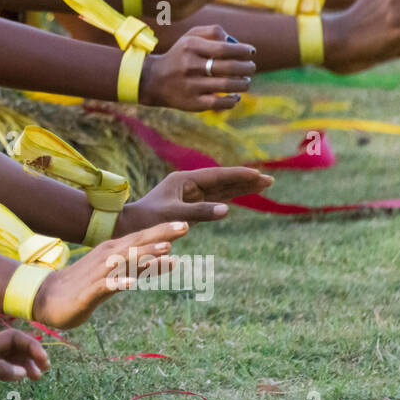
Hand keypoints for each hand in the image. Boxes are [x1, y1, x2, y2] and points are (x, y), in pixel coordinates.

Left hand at [0, 329, 49, 399]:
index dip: (31, 345)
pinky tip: (17, 380)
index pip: (12, 337)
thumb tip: (22, 370)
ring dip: (23, 362)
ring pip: (5, 355)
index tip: (44, 362)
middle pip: (11, 344)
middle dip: (30, 353)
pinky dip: (11, 370)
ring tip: (36, 377)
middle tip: (44, 371)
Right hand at [34, 221, 189, 330]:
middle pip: (137, 244)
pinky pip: (105, 287)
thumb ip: (143, 266)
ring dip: (146, 256)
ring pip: (125, 262)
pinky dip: (119, 283)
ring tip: (167, 250)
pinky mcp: (88, 292)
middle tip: (185, 226)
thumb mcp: (119, 274)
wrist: (47, 298)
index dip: (163, 230)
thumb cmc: (86, 286)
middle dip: (160, 235)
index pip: (141, 238)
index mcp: (113, 252)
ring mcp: (98, 274)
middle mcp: (107, 258)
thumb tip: (173, 259)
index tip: (185, 224)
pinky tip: (132, 283)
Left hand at [115, 166, 272, 235]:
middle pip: (223, 180)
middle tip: (269, 179)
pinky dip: (230, 197)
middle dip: (245, 180)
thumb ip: (199, 212)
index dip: (238, 175)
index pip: (217, 176)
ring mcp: (190, 194)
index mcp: (183, 180)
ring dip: (241, 187)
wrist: (130, 226)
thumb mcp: (173, 216)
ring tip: (263, 184)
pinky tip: (242, 195)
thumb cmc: (147, 219)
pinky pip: (215, 198)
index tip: (257, 173)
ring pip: (221, 189)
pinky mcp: (190, 204)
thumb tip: (227, 210)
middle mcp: (188, 184)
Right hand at [141, 25, 256, 111]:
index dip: (243, 51)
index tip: (251, 52)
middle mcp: (190, 66)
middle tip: (251, 68)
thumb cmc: (179, 56)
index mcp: (190, 47)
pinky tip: (235, 96)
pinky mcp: (192, 103)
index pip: (224, 48)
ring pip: (226, 85)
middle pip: (229, 67)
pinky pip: (218, 103)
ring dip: (243, 84)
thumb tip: (236, 42)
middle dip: (247, 67)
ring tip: (245, 81)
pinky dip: (232, 100)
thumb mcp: (190, 37)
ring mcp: (190, 86)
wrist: (152, 80)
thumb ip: (212, 32)